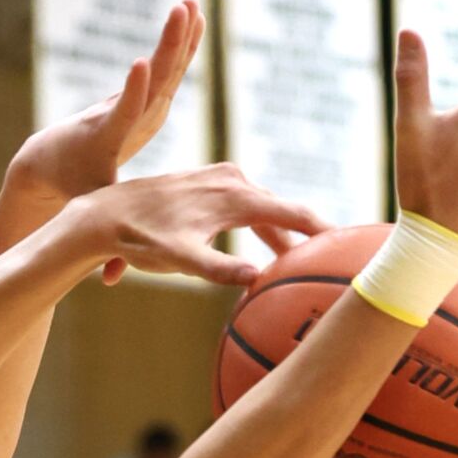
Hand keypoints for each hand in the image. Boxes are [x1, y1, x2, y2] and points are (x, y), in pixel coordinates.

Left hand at [0, 0, 206, 246]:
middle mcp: (121, 113)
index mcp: (108, 139)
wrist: (48, 159)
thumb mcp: (89, 212)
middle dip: (165, 47)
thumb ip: (102, 243)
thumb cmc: (73, 188)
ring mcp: (133, 103)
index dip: (133, 92)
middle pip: (150, 79)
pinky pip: (167, 68)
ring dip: (176, 37)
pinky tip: (196, 16)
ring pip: (160, 67)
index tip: (140, 64)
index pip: (124, 113)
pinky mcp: (144, 100)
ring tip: (188, 3)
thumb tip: (107, 278)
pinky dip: (182, 44)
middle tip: (178, 14)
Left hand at [69, 163, 329, 286]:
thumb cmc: (140, 239)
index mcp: (235, 197)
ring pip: (265, 208)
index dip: (324, 232)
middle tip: (341, 258)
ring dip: (284, 233)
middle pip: (284, 210)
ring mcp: (221, 178)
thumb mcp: (179, 259)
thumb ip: (219, 269)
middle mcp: (233, 180)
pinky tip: (269, 246)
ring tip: (307, 259)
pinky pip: (248, 205)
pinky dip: (263, 224)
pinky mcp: (209, 182)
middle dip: (310, 235)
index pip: (293, 214)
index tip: (353, 245)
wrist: (104, 213)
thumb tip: (257, 279)